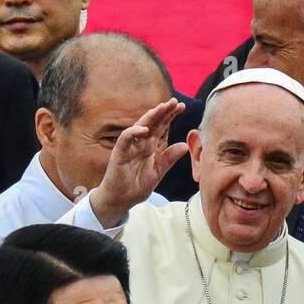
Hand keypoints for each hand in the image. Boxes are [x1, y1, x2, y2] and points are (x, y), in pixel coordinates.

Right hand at [89, 98, 187, 226]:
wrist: (121, 201)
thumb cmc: (136, 187)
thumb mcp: (158, 172)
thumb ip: (169, 159)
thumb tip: (184, 146)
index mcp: (149, 146)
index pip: (160, 127)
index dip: (170, 116)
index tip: (182, 107)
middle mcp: (139, 143)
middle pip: (152, 123)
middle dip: (163, 111)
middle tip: (175, 101)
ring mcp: (129, 147)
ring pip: (139, 126)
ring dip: (150, 116)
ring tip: (161, 108)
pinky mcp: (118, 154)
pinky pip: (125, 139)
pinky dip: (133, 132)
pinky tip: (144, 130)